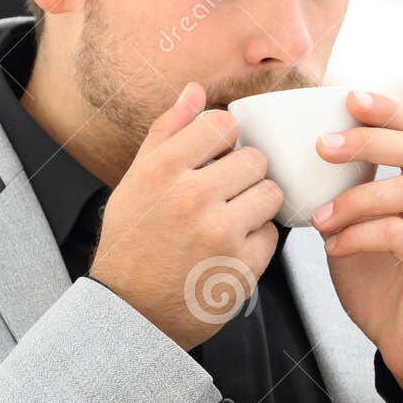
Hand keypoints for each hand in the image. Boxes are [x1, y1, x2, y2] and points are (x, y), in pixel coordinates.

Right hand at [91, 82, 282, 350]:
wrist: (130, 313)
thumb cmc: (133, 241)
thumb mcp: (136, 181)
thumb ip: (167, 131)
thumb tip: (196, 89)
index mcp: (162, 169)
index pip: (223, 124)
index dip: (226, 139)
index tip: (216, 157)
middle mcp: (191, 197)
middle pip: (254, 158)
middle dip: (243, 174)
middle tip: (223, 194)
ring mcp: (220, 232)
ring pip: (270, 193)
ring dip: (256, 204)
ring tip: (229, 219)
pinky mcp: (241, 266)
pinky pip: (272, 233)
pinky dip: (257, 240)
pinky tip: (231, 248)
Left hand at [311, 90, 402, 402]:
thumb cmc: (385, 285)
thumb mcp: (363, 229)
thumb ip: (351, 194)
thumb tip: (304, 159)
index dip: (388, 110)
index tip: (348, 97)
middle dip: (368, 139)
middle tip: (323, 146)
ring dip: (355, 198)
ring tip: (319, 217)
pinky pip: (399, 235)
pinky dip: (358, 235)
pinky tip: (333, 247)